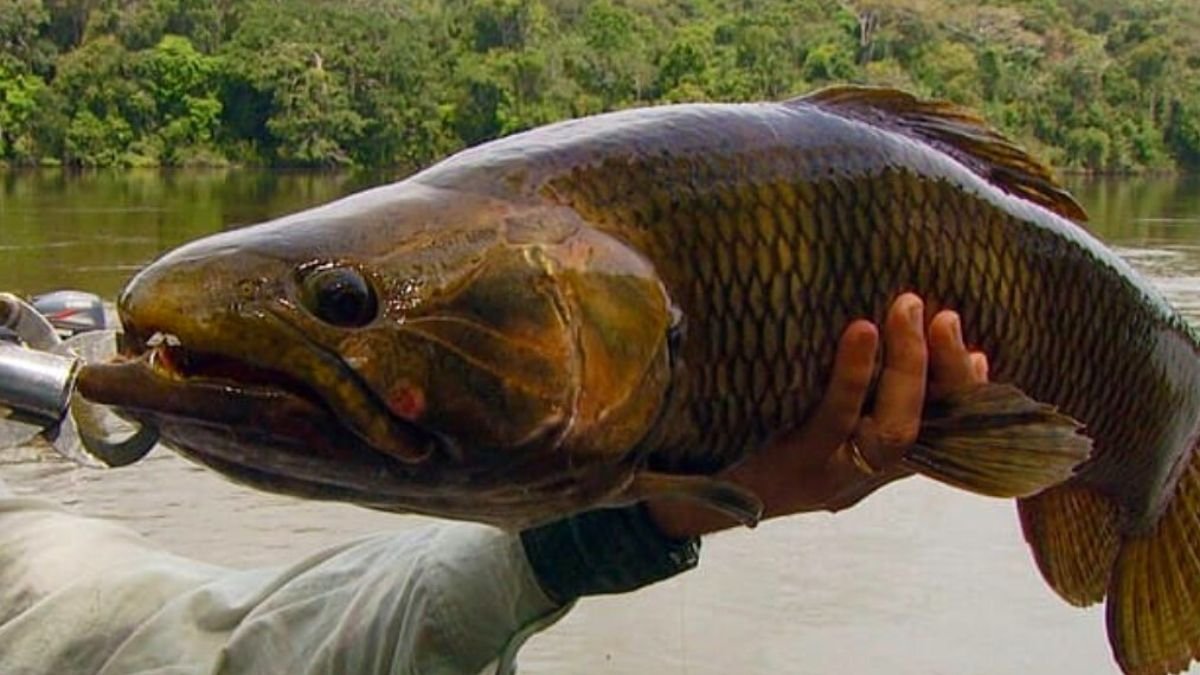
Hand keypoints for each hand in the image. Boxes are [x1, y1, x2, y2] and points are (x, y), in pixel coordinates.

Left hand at [647, 293, 988, 538]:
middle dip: (946, 371)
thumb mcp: (805, 425)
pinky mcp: (793, 464)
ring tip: (908, 308)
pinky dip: (853, 373)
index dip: (966, 393)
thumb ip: (846, 395)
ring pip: (896, 428)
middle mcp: (861, 476)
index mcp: (869, 466)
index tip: (978, 350)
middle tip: (944, 313)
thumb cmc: (748, 444)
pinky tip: (860, 331)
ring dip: (909, 365)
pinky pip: (834, 417)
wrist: (685, 496)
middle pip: (930, 429)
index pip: (941, 433)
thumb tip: (873, 319)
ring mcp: (830, 473)